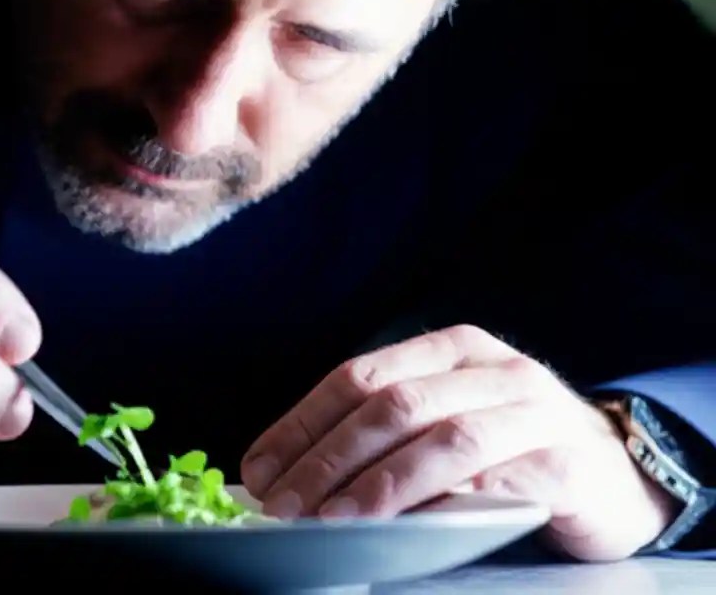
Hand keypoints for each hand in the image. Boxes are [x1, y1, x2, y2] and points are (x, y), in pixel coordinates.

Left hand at [240, 325, 677, 561]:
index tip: (259, 468)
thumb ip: (380, 435)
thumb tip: (285, 473)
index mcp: (451, 349)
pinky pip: (499, 482)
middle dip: (327, 457)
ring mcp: (536, 412)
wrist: (617, 475)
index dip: (301, 423)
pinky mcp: (569, 463)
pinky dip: (447, 503)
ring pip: (443, 439)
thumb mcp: (442, 423)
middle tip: (284, 503)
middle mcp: (494, 369)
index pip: (358, 377)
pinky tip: (406, 527)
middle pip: (393, 406)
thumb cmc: (509, 451)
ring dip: (379, 483)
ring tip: (333, 519)